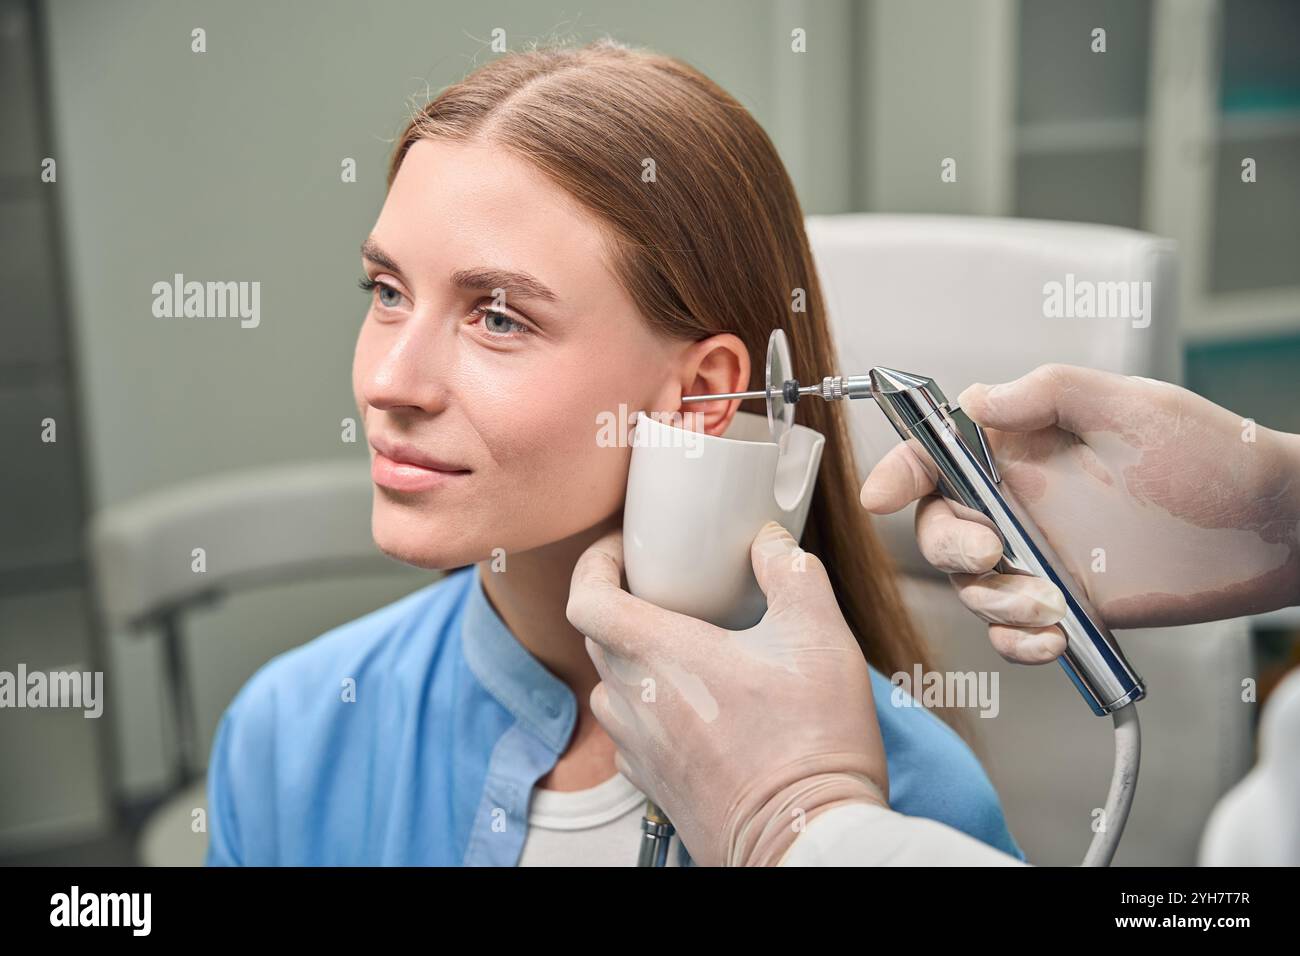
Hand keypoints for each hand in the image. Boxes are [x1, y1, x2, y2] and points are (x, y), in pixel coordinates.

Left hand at [567, 521, 887, 866]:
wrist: (808, 839)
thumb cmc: (812, 743)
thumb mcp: (820, 640)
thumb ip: (791, 574)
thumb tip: (768, 541)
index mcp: (659, 657)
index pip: (585, 597)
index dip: (594, 563)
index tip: (623, 550)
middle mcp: (634, 702)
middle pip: (597, 636)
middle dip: (622, 602)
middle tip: (666, 588)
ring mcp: (639, 748)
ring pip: (610, 685)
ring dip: (633, 657)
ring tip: (684, 646)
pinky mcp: (653, 783)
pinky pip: (631, 730)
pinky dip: (648, 706)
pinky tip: (695, 705)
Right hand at [861, 363, 1299, 663]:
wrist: (1274, 528)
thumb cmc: (1214, 454)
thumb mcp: (1133, 405)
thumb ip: (1050, 391)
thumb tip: (978, 399)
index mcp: (1022, 447)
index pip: (939, 455)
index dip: (900, 472)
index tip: (882, 496)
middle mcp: (1020, 502)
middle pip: (940, 528)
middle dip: (950, 546)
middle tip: (994, 552)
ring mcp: (1040, 557)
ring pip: (972, 587)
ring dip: (993, 602)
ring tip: (1049, 604)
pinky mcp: (1065, 605)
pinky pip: (1011, 632)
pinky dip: (1016, 642)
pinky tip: (1052, 637)